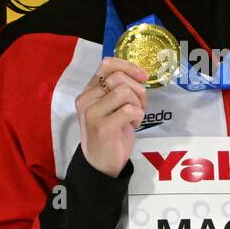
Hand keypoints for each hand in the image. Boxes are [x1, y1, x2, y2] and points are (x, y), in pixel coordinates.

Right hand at [75, 58, 149, 176]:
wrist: (101, 164)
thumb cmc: (110, 133)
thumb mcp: (111, 106)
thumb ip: (118, 89)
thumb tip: (139, 74)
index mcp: (88, 91)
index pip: (107, 64)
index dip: (129, 66)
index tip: (143, 76)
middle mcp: (86, 99)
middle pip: (119, 77)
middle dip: (138, 89)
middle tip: (140, 105)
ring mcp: (92, 113)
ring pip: (124, 92)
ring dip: (138, 103)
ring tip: (135, 116)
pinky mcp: (102, 127)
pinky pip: (129, 109)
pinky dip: (138, 115)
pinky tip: (134, 124)